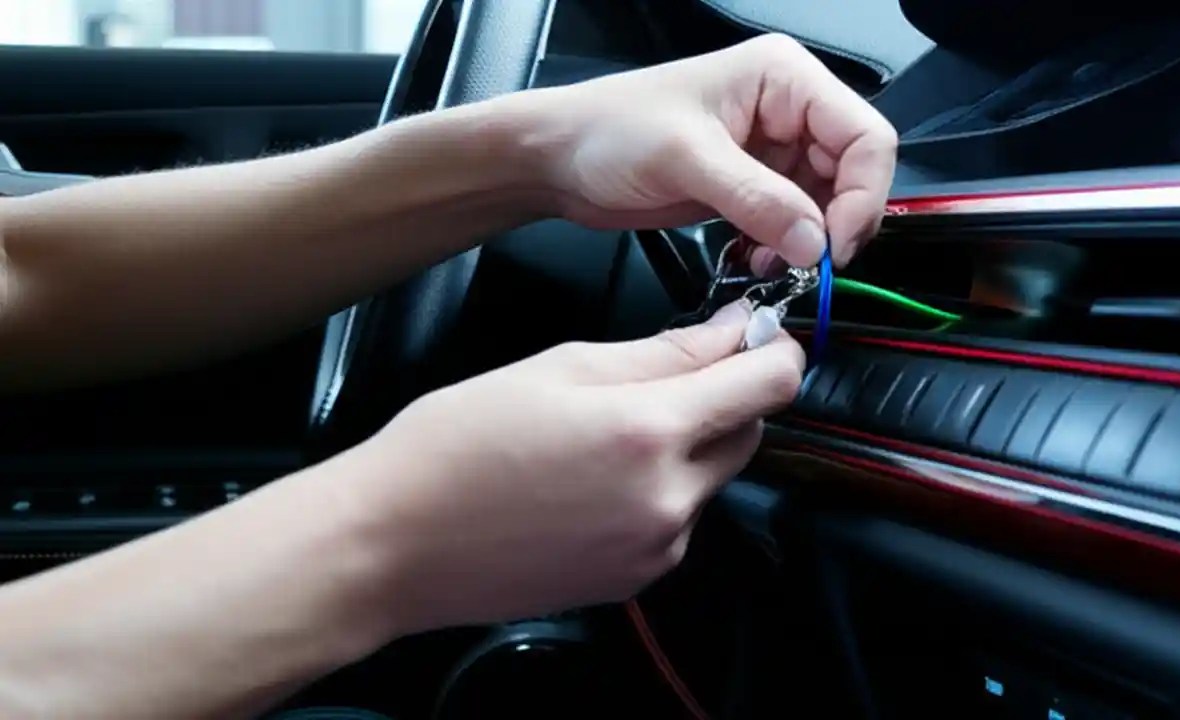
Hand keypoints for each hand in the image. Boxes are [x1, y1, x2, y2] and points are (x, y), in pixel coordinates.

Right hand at [348, 302, 801, 630]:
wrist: (395, 540)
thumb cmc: (455, 448)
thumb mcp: (560, 367)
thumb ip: (663, 351)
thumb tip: (732, 333)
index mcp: (649, 431)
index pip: (769, 384)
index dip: (772, 350)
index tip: (757, 336)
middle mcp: (665, 499)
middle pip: (747, 431)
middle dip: (722, 396)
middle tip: (656, 377)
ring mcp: (655, 547)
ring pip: (711, 477)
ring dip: (684, 446)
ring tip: (600, 435)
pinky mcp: (637, 578)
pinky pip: (677, 519)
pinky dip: (656, 491)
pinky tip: (591, 479)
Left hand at [534, 33, 897, 272]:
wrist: (560, 161)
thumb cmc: (608, 131)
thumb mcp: (686, 160)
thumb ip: (758, 199)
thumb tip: (816, 241)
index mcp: (784, 78)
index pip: (865, 136)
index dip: (862, 195)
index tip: (834, 246)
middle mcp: (788, 110)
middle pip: (854, 174)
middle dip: (836, 225)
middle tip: (809, 265)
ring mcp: (772, 150)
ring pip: (828, 205)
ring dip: (809, 243)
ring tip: (771, 263)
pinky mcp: (753, 186)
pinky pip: (795, 223)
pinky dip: (785, 248)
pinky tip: (755, 257)